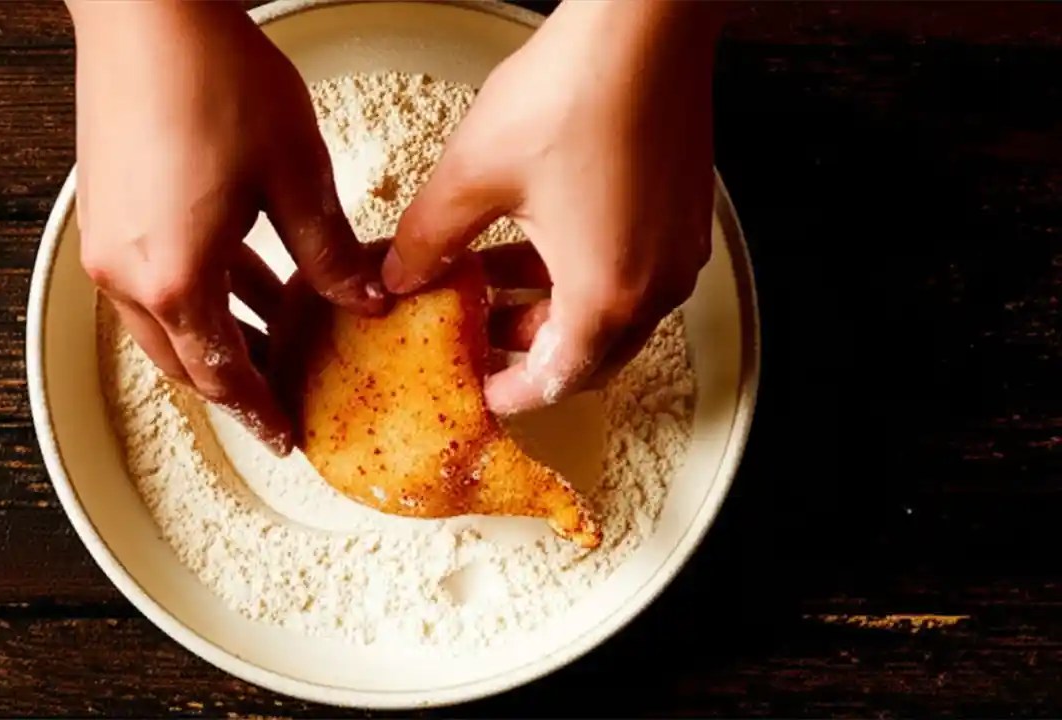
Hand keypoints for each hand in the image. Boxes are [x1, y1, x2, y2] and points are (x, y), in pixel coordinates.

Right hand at [69, 1, 385, 453]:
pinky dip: (197, 294)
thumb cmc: (213, 80)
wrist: (149, 9)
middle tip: (277, 403)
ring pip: (165, 322)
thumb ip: (330, 253)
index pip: (222, 375)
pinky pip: (153, 279)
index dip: (259, 410)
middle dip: (235, 387)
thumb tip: (364, 299)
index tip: (283, 433)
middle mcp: (127, 273)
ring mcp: (108, 241)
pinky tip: (242, 277)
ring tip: (273, 340)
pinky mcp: (105, 209)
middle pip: (184, 361)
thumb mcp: (295, 178)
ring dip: (218, 337)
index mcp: (176, 279)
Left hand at [382, 0, 719, 414]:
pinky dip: (582, 272)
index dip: (508, 393)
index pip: (555, 381)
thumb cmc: (575, 94)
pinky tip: (538, 236)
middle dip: (525, 350)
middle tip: (477, 340)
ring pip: (608, 310)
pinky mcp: (683, 214)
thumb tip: (398, 276)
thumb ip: (429, 241)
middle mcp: (653, 286)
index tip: (475, 392)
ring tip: (495, 282)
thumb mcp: (474, 177)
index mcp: (605, 297)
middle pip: (587, 353)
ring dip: (550, 307)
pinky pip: (630, 270)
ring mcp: (676, 249)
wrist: (646, 24)